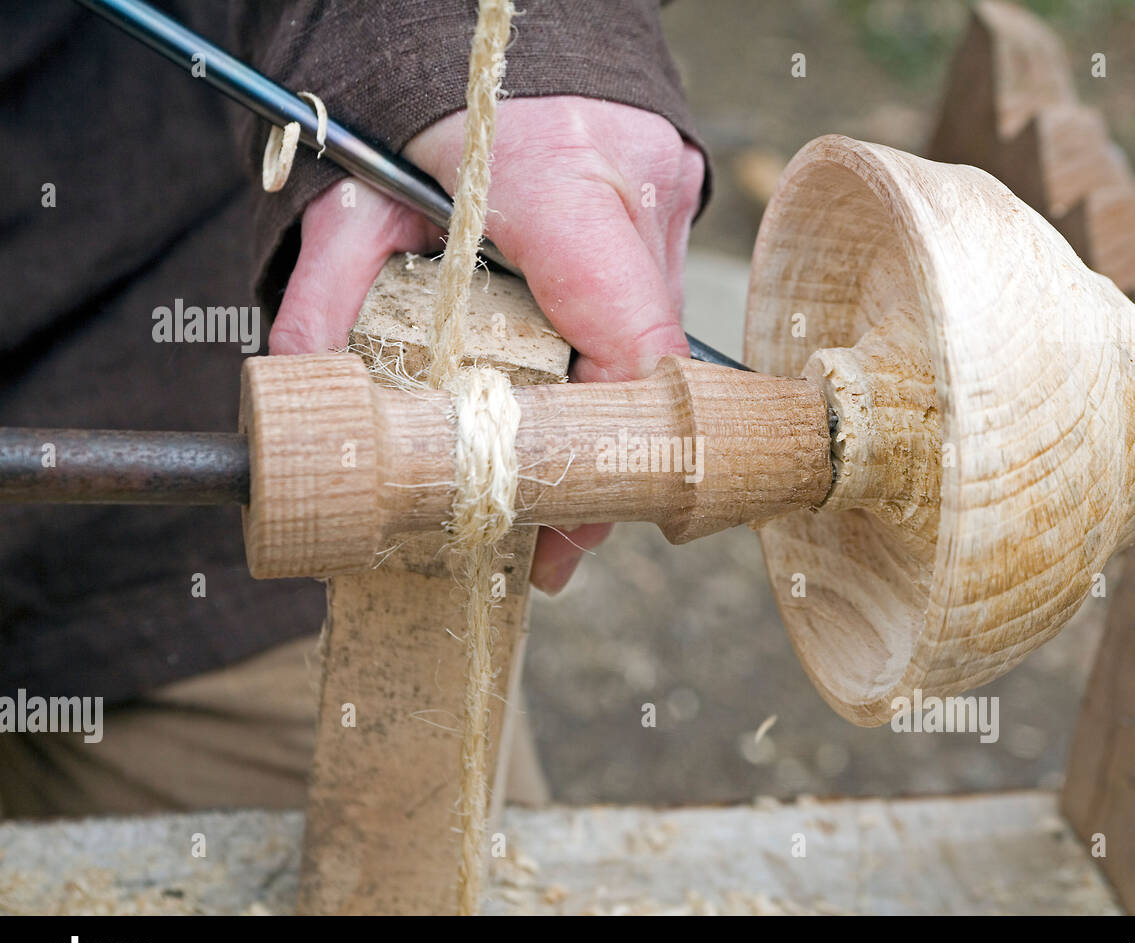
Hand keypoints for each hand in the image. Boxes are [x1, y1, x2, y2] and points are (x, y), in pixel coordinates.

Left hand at [268, 95, 704, 591]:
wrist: (488, 43)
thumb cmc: (423, 114)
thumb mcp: (360, 202)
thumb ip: (327, 287)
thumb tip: (298, 383)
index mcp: (558, 182)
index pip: (627, 336)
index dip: (611, 442)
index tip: (576, 514)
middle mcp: (633, 187)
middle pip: (645, 359)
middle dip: (606, 455)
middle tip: (562, 537)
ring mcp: (666, 194)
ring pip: (655, 335)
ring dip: (615, 412)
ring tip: (567, 487)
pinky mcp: (672, 199)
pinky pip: (656, 302)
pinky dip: (620, 362)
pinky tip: (582, 405)